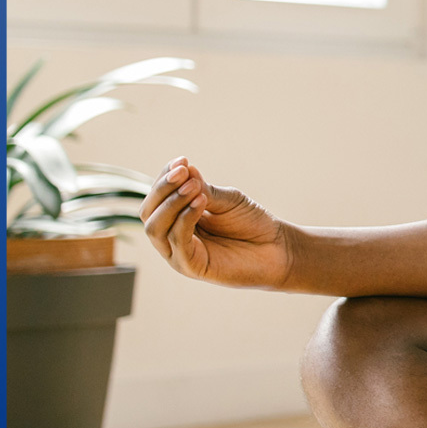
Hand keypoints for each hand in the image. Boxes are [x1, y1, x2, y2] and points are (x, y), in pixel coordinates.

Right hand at [139, 156, 294, 288]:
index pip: (157, 197)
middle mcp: (172, 237)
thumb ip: (203, 188)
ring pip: (156, 227)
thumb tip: (182, 169)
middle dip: (162, 189)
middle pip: (148, 212)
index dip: (164, 178)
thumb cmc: (251, 223)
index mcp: (177, 218)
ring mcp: (179, 254)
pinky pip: (177, 242)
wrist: (278, 248)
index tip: (181, 160)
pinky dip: (185, 219)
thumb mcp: (226, 199)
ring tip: (194, 186)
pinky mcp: (191, 267)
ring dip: (172, 202)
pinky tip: (201, 201)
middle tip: (182, 171)